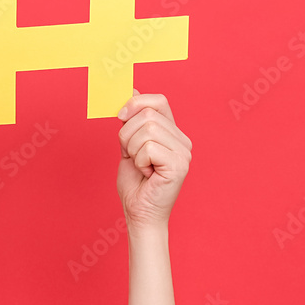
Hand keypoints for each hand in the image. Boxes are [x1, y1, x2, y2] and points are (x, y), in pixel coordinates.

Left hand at [116, 91, 191, 230]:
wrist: (139, 213)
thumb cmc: (136, 183)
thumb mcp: (129, 144)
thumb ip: (132, 121)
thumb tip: (132, 91)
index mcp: (173, 133)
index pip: (159, 100)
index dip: (136, 103)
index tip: (120, 116)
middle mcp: (183, 140)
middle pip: (147, 115)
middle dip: (127, 134)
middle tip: (131, 155)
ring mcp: (183, 152)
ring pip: (146, 129)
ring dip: (132, 149)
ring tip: (140, 166)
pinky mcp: (179, 165)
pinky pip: (148, 148)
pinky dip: (139, 161)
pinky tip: (147, 174)